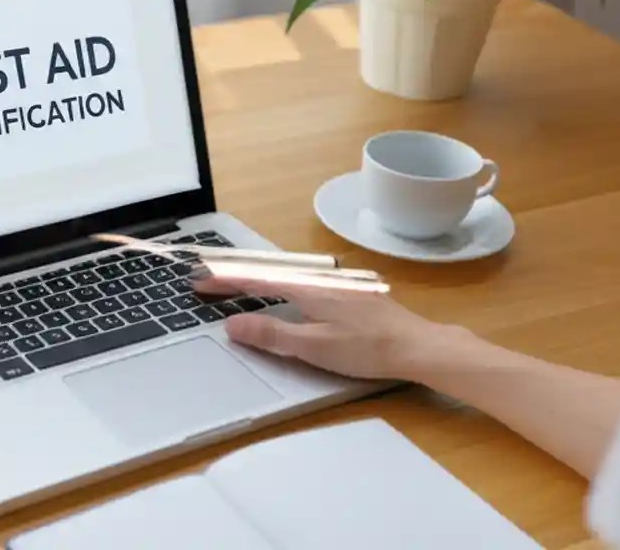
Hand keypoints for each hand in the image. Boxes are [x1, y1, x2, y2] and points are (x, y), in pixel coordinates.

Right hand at [193, 275, 475, 380]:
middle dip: (237, 274)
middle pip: (270, 270)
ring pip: (289, 274)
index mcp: (307, 289)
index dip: (226, 282)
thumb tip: (232, 324)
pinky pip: (305, 280)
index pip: (257, 280)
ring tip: (238, 282)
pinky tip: (287, 291)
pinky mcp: (352, 293)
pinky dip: (282, 282)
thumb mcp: (314, 347)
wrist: (419, 347)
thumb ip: (272, 334)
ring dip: (259, 276)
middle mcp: (320, 279)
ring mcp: (338, 284)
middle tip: (210, 280)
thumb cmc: (367, 350)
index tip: (199, 283)